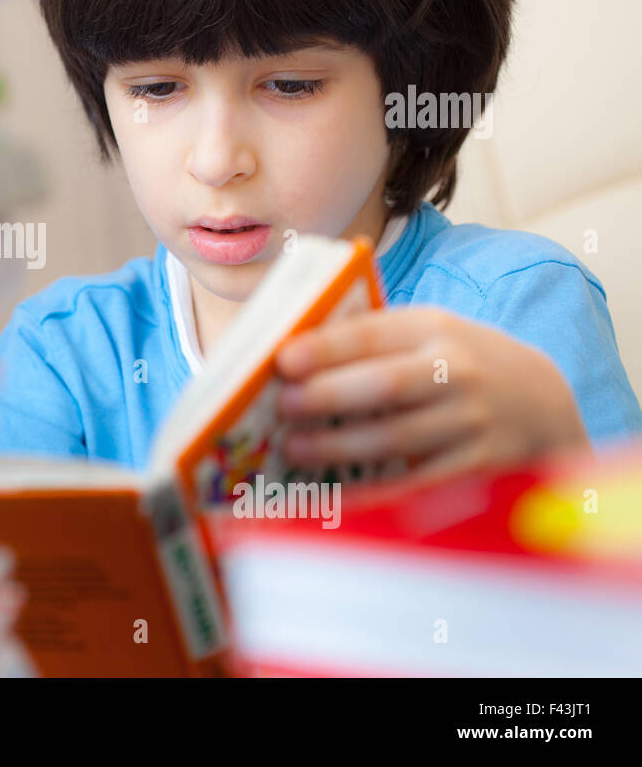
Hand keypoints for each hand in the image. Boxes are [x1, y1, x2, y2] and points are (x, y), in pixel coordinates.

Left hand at [273, 305, 590, 485]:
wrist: (541, 402)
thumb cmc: (456, 363)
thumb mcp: (426, 333)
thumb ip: (370, 340)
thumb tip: (291, 359)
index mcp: (433, 329)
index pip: (372, 334)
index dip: (326, 349)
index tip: (283, 360)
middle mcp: (456, 372)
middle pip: (384, 386)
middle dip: (328, 396)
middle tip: (284, 405)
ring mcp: (470, 422)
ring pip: (396, 437)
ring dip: (339, 445)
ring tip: (295, 447)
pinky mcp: (477, 467)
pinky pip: (415, 484)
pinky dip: (372, 493)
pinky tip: (333, 495)